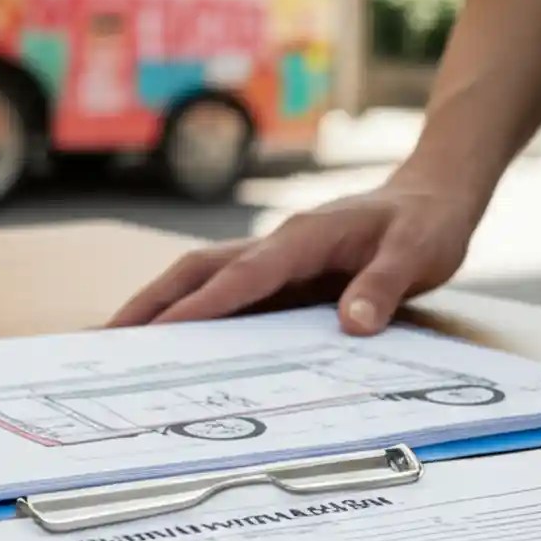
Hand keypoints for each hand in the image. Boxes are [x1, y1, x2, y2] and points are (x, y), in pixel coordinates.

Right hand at [107, 172, 484, 334]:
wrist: (434, 197)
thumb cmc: (426, 224)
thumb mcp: (418, 254)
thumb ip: (384, 286)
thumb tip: (352, 324)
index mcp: (306, 237)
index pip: (244, 275)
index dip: (203, 305)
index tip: (162, 332)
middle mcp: (280, 243)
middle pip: (199, 269)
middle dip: (153, 302)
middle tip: (107, 339)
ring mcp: (278, 257)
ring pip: (204, 277)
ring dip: (162, 306)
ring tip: (119, 343)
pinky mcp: (284, 272)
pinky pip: (230, 292)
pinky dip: (195, 312)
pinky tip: (178, 340)